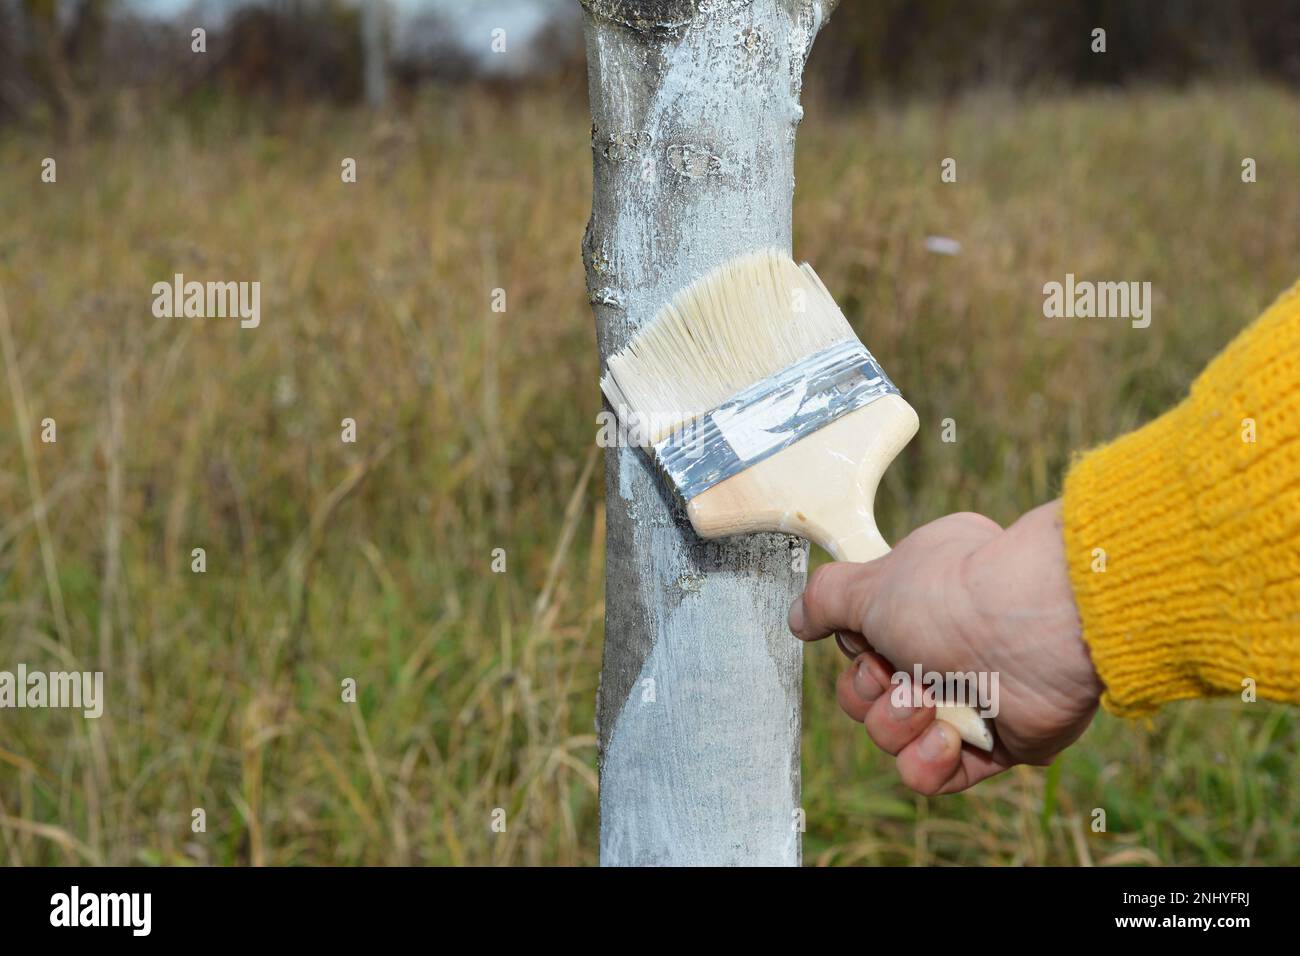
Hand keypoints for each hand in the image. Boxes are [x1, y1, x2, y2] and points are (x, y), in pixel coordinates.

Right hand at [788, 501, 1102, 793]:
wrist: (1032, 636)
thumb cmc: (953, 596)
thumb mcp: (870, 583)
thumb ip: (826, 598)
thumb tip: (798, 619)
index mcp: (918, 600)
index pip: (862, 641)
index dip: (855, 647)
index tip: (867, 637)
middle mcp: (942, 646)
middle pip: (868, 696)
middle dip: (870, 692)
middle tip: (896, 674)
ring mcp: (967, 697)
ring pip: (894, 737)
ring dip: (899, 724)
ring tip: (929, 701)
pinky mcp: (991, 744)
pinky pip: (933, 775)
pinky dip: (930, 760)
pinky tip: (950, 736)